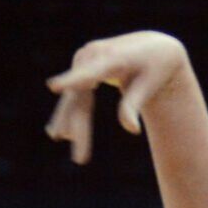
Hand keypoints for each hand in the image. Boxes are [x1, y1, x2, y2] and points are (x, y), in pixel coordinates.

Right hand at [45, 31, 189, 163]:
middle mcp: (93, 55)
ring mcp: (84, 60)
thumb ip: (134, 104)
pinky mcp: (82, 67)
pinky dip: (68, 114)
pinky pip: (75, 95)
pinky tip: (58, 132)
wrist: (151, 47)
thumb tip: (132, 130)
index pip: (90, 73)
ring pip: (75, 97)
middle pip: (80, 96)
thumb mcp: (149, 85)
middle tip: (80, 160)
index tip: (53, 86)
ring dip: (68, 122)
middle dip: (79, 127)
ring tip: (58, 139)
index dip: (72, 80)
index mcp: (112, 57)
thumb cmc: (154, 66)